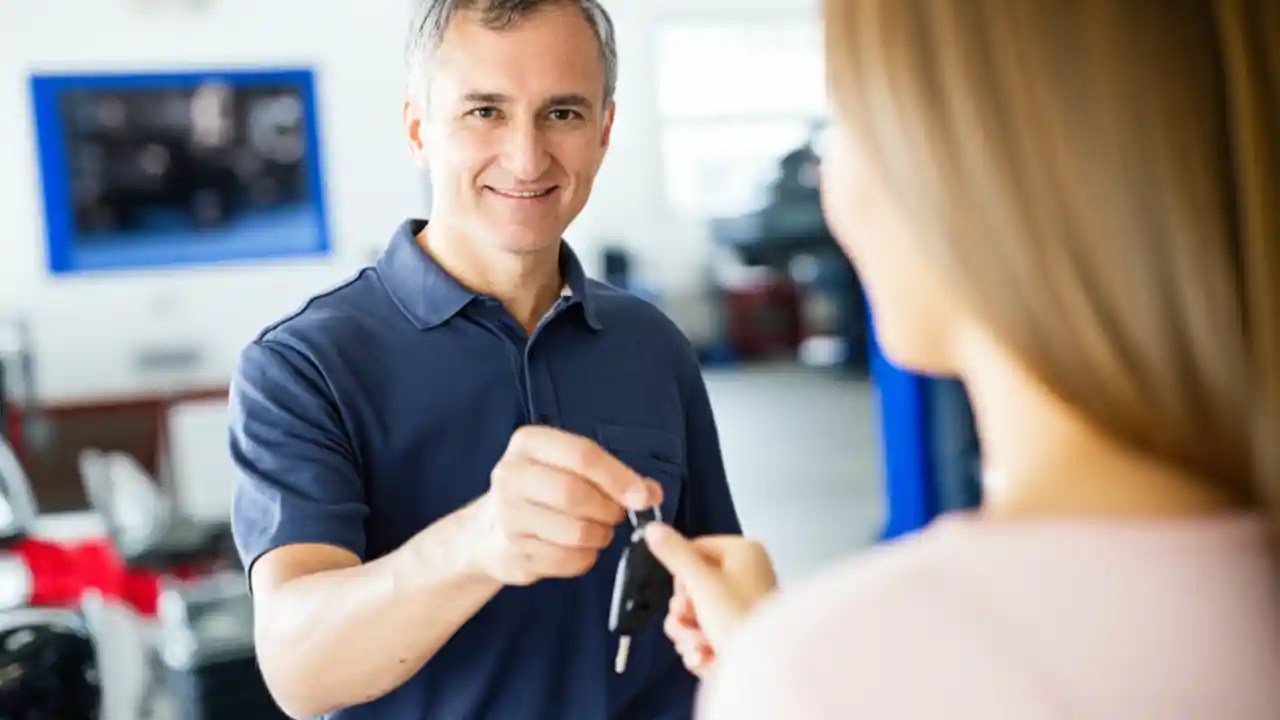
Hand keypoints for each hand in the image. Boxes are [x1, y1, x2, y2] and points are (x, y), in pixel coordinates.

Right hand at [468, 426, 661, 586]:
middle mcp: (511, 475)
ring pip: (575, 532)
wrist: (491, 531)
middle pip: (575, 494)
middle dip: (608, 509)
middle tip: (617, 515)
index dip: (618, 477)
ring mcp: (507, 516)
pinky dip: (585, 558)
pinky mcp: (513, 552)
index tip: (642, 497)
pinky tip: (580, 549)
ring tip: (599, 531)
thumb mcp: (573, 469)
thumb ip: (614, 476)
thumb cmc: (544, 491)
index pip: (582, 455)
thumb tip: (651, 494)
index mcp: (528, 443)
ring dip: (600, 536)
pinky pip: (566, 560)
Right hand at [644, 523, 777, 674]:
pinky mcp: (739, 634)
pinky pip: (706, 633)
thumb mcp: (701, 582)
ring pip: (695, 614)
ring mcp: (742, 606)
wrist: (764, 670)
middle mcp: (745, 574)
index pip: (695, 548)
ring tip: (700, 647)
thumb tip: (652, 526)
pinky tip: (706, 659)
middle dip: (683, 612)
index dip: (680, 574)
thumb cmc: (736, 617)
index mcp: (743, 552)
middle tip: (689, 621)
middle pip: (692, 585)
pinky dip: (701, 648)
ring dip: (688, 634)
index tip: (682, 594)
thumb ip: (675, 554)